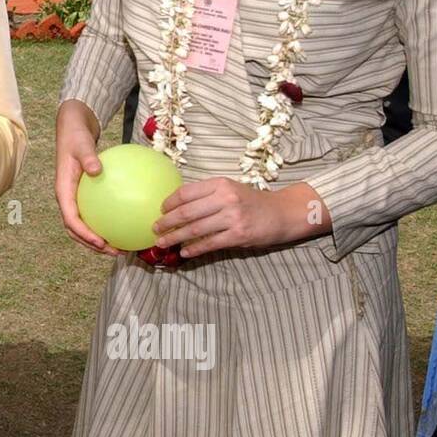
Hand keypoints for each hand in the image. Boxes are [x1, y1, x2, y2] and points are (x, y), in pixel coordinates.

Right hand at [55, 100, 119, 255]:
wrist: (73, 131)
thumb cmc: (76, 138)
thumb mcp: (81, 145)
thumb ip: (88, 157)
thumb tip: (95, 169)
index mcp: (64, 191)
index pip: (71, 220)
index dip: (84, 234)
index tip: (100, 242)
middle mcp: (68, 200)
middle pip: (77, 231)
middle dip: (94, 245)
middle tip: (115, 251)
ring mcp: (76, 200)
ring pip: (85, 227)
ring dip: (100, 240)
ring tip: (122, 247)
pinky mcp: (85, 197)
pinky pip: (96, 214)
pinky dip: (108, 223)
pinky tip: (128, 224)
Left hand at [152, 178, 295, 258]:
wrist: (282, 213)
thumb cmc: (251, 201)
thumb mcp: (230, 189)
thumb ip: (206, 195)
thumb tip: (176, 205)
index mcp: (220, 184)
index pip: (186, 193)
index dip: (169, 203)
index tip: (160, 211)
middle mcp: (226, 198)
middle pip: (186, 212)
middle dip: (166, 222)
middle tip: (155, 229)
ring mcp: (233, 217)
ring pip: (195, 229)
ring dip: (175, 237)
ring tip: (163, 242)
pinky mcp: (239, 235)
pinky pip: (210, 243)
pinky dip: (194, 249)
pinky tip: (184, 252)